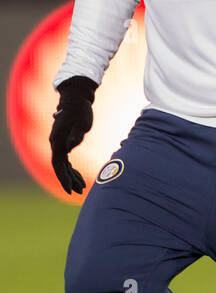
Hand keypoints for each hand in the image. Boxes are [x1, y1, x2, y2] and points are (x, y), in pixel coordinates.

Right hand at [49, 76, 96, 194]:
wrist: (76, 100)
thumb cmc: (80, 111)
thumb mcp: (82, 123)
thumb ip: (76, 135)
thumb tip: (70, 148)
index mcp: (58, 141)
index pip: (58, 164)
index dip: (63, 178)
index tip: (70, 190)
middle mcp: (56, 144)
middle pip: (60, 167)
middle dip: (69, 180)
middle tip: (80, 192)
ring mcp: (59, 144)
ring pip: (63, 165)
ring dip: (71, 176)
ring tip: (82, 187)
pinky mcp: (64, 143)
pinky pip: (66, 161)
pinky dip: (72, 169)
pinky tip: (79, 177)